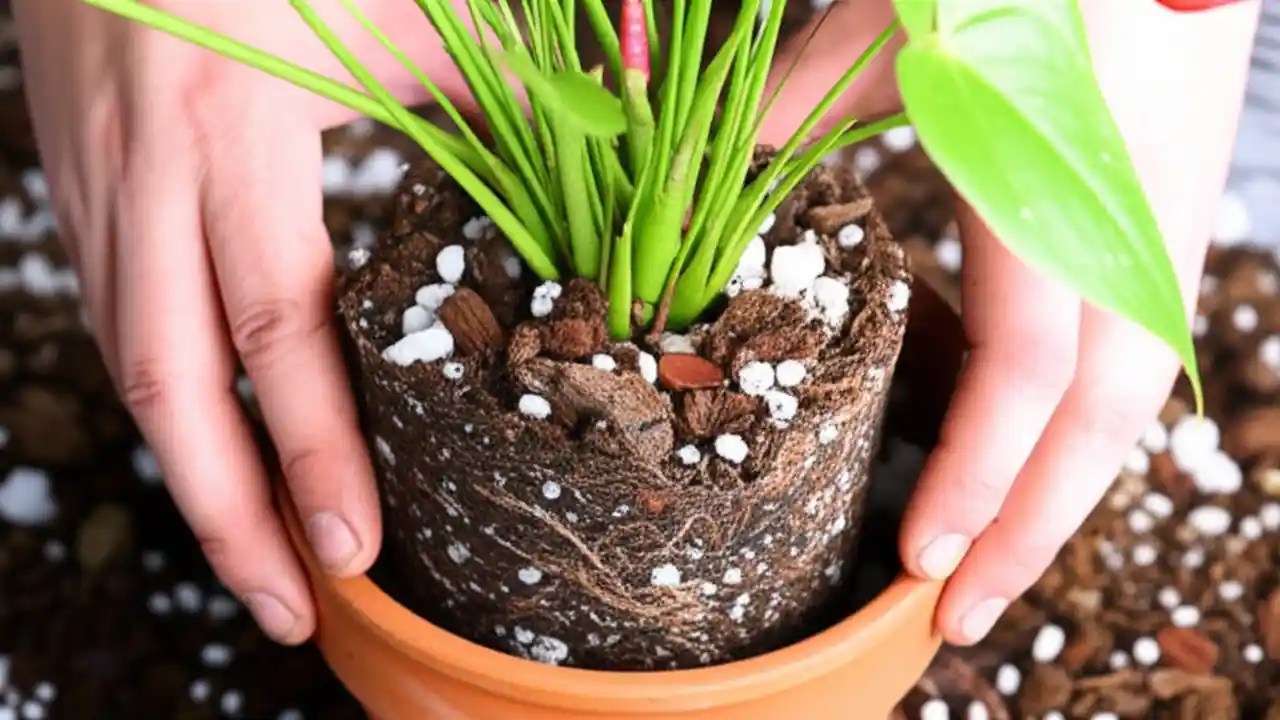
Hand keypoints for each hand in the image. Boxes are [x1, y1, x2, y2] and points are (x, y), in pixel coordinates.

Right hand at [13, 0, 463, 643]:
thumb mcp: (384, 10)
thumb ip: (489, 82)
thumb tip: (610, 136)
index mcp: (228, 131)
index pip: (275, 323)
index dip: (314, 447)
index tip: (354, 546)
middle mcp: (144, 181)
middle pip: (172, 388)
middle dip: (230, 519)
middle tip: (294, 611)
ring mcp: (95, 194)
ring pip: (133, 371)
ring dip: (196, 481)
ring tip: (263, 563)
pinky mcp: (79, 198)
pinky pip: (122, 327)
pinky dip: (176, 412)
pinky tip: (223, 455)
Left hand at [763, 0, 1258, 643]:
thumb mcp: (910, 10)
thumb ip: (816, 86)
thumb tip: (723, 154)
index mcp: (1059, 181)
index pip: (1030, 368)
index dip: (978, 475)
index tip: (919, 560)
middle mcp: (1130, 221)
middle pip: (1103, 417)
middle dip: (1033, 531)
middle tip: (956, 620)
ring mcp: (1159, 218)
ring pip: (1127, 391)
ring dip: (1061, 488)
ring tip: (989, 562)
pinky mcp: (1160, 208)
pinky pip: (1130, 343)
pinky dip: (1078, 421)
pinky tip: (1028, 456)